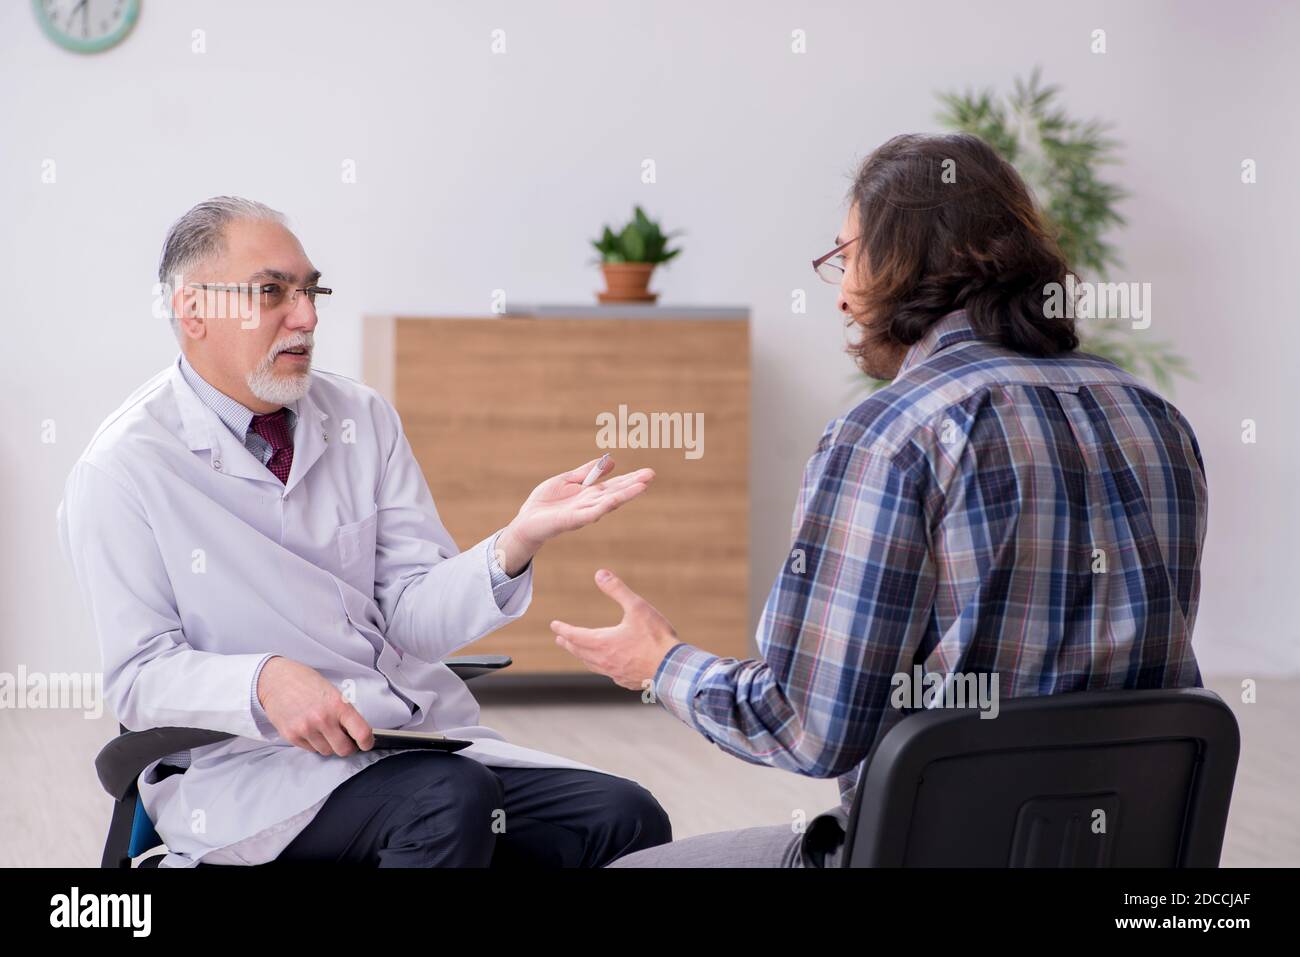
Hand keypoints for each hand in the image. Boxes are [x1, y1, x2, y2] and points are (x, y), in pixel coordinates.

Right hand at [257, 656, 374, 755]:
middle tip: (345, 739)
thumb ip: (344, 713)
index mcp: (338, 705)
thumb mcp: (333, 692)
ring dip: (329, 745)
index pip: (361, 732)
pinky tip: (310, 729)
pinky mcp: (291, 736)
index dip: (367, 742)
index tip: (366, 743)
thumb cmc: (306, 683)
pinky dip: (314, 743)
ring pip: (327, 752)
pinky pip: (310, 750)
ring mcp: (306, 729)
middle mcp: (323, 719)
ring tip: (323, 730)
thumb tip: (355, 733)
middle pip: (344, 750)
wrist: (276, 680)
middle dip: (347, 747)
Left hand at [496, 457, 654, 574]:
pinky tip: (616, 500)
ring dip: (625, 494)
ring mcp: (583, 513)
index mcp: (590, 494)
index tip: (648, 473)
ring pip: (608, 502)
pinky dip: (604, 505)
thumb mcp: (566, 480)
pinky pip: (591, 512)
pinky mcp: (572, 520)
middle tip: (651, 475)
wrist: (525, 522)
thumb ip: (586, 472)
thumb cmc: (545, 503)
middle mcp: (590, 504)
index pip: (614, 485)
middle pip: (616, 493)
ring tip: (642, 486)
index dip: (630, 479)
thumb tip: (611, 460)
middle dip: (633, 484)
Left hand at [551, 569, 679, 690]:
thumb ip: (617, 590)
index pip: (575, 635)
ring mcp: (615, 673)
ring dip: (581, 655)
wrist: (673, 668)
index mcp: (603, 642)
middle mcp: (604, 660)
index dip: (563, 629)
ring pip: (591, 664)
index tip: (554, 625)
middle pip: (580, 651)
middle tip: (560, 639)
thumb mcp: (637, 607)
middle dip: (569, 643)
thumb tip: (600, 573)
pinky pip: (606, 673)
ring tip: (578, 651)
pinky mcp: (626, 681)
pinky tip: (606, 666)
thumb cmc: (656, 637)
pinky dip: (599, 666)